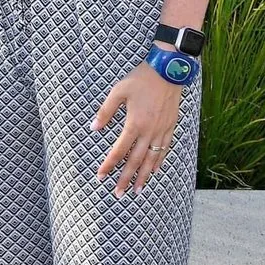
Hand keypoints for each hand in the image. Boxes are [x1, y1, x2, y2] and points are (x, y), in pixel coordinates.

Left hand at [93, 60, 182, 194]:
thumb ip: (105, 111)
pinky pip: (165, 149)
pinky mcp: (171, 126)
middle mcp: (149, 131)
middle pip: (136, 161)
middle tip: (119, 194)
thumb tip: (93, 128)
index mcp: (134, 124)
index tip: (101, 177)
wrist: (169, 70)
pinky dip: (159, 162)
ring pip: (152, 159)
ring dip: (144, 176)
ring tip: (137, 190)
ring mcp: (161, 130)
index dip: (109, 165)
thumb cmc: (142, 78)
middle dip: (126, 179)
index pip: (119, 151)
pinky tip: (155, 170)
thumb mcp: (119, 91)